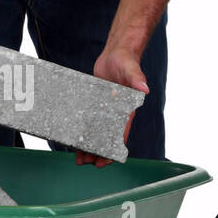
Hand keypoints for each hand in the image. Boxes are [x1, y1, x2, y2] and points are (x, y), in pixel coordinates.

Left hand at [74, 45, 148, 166]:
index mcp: (126, 109)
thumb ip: (137, 79)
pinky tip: (74, 138)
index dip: (113, 149)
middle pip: (106, 137)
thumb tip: (144, 90)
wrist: (117, 53)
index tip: (105, 161)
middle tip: (86, 163)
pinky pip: (88, 120)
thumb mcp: (132, 69)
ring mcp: (104, 109)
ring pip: (96, 132)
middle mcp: (115, 112)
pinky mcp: (95, 103)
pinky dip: (82, 130)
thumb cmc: (127, 61)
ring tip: (78, 159)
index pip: (120, 135)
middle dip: (97, 151)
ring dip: (88, 145)